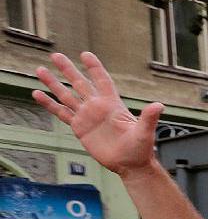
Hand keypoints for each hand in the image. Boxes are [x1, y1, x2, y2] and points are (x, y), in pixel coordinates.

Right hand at [32, 52, 163, 176]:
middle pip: (80, 83)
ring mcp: (87, 116)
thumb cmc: (140, 149)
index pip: (102, 81)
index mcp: (113, 104)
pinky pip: (62, 113)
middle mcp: (98, 107)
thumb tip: (159, 105)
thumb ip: (149, 118)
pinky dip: (49, 104)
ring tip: (40, 70)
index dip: (94, 68)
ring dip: (53, 84)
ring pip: (66, 96)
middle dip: (68, 70)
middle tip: (55, 55)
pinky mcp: (79, 128)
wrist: (130, 164)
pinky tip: (37, 94)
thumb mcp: (145, 132)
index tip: (85, 54)